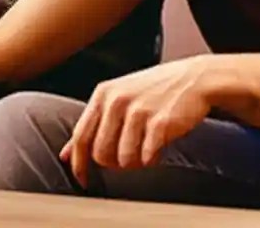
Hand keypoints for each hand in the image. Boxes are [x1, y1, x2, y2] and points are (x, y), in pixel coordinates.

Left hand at [60, 57, 216, 187]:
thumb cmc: (153, 91)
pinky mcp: (160, 123)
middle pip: (100, 153)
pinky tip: (157, 147)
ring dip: (135, 162)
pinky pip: (147, 158)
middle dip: (112, 164)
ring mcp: (138, 111)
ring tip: (145, 148)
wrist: (193, 79)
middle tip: (127, 157)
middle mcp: (117, 101)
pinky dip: (152, 159)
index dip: (79, 163)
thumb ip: (91, 124)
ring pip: (123, 159)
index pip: (80, 136)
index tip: (82, 180)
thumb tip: (66, 154)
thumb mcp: (117, 98)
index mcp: (103, 95)